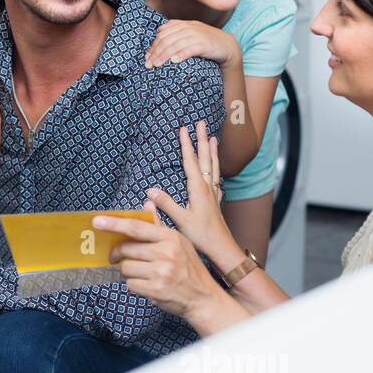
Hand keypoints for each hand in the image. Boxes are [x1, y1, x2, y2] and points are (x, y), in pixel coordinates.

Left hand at [92, 213, 230, 328]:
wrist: (203, 298)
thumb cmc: (189, 269)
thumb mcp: (179, 243)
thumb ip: (158, 225)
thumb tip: (146, 204)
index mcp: (170, 237)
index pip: (136, 227)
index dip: (114, 223)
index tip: (96, 221)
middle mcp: (166, 253)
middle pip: (126, 249)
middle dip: (119, 255)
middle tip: (119, 258)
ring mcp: (161, 271)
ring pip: (125, 268)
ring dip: (128, 272)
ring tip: (143, 274)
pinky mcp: (155, 289)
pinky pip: (130, 284)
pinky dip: (134, 285)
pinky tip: (147, 285)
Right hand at [145, 120, 238, 269]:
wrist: (222, 248)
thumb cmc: (202, 236)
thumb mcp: (180, 221)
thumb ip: (166, 204)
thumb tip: (150, 190)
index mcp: (198, 189)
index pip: (191, 161)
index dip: (186, 144)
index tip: (184, 129)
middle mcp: (208, 188)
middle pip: (205, 158)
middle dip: (202, 140)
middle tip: (201, 123)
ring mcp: (213, 194)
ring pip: (214, 166)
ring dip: (212, 151)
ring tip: (213, 138)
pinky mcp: (216, 201)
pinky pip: (216, 178)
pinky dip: (216, 169)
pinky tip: (216, 171)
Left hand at [146, 20, 240, 68]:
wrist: (227, 46)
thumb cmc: (206, 42)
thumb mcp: (191, 34)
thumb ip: (176, 32)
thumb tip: (159, 32)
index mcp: (184, 24)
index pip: (163, 32)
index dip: (154, 45)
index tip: (147, 57)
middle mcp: (189, 28)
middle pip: (167, 39)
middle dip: (156, 52)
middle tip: (149, 64)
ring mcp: (198, 35)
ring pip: (176, 44)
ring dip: (164, 55)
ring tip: (157, 65)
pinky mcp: (205, 45)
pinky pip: (191, 49)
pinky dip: (181, 54)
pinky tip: (174, 61)